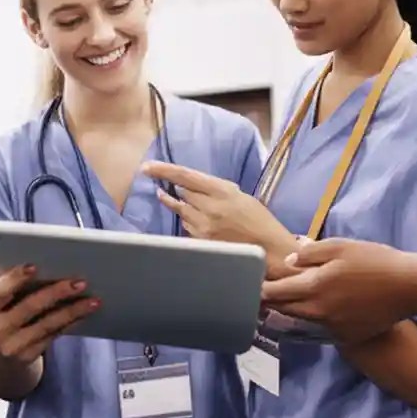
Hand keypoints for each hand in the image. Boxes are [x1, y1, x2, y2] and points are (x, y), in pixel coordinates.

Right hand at [0, 265, 99, 364]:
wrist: (1, 357)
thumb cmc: (4, 315)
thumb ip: (10, 286)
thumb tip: (44, 263)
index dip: (15, 279)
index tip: (34, 265)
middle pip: (28, 308)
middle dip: (56, 292)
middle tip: (80, 281)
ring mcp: (10, 347)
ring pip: (46, 324)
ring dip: (72, 310)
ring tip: (93, 300)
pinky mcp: (27, 357)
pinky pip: (53, 336)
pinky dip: (71, 322)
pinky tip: (85, 313)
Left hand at [142, 161, 296, 255]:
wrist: (270, 250)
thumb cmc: (259, 220)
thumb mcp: (241, 196)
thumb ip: (216, 189)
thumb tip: (192, 185)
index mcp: (222, 190)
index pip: (185, 176)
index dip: (163, 170)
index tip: (147, 167)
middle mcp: (210, 207)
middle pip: (180, 192)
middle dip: (173, 187)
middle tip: (162, 181)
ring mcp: (204, 227)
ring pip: (180, 209)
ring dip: (177, 203)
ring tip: (174, 198)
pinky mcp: (202, 243)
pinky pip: (187, 227)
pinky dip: (188, 221)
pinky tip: (198, 221)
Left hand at [260, 238, 415, 344]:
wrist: (408, 287)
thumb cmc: (375, 260)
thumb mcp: (340, 246)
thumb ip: (310, 254)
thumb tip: (289, 262)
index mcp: (314, 287)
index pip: (276, 292)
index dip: (261, 289)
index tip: (252, 284)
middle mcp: (319, 312)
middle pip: (285, 309)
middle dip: (272, 301)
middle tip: (262, 293)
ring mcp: (333, 327)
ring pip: (302, 320)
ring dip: (292, 311)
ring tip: (285, 300)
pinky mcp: (346, 336)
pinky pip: (322, 328)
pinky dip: (315, 319)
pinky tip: (317, 309)